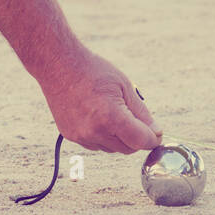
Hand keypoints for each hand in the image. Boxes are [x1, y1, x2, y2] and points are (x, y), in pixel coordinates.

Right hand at [39, 47, 162, 153]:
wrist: (59, 65)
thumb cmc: (93, 71)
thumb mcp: (124, 85)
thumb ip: (141, 112)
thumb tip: (155, 131)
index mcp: (111, 117)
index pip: (140, 141)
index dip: (152, 138)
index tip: (156, 133)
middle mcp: (95, 131)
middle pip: (128, 149)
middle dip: (136, 138)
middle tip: (137, 120)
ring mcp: (81, 136)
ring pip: (111, 148)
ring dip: (119, 138)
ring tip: (112, 112)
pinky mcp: (71, 136)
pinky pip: (95, 144)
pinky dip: (102, 136)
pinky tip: (98, 115)